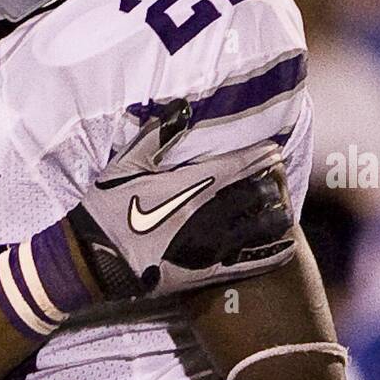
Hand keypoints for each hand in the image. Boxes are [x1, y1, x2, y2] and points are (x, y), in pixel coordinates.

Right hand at [68, 100, 294, 299]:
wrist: (93, 256)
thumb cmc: (106, 207)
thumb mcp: (126, 164)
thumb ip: (157, 135)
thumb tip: (182, 106)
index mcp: (189, 185)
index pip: (237, 166)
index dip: (260, 157)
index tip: (274, 152)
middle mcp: (205, 213)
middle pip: (253, 196)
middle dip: (268, 187)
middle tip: (276, 182)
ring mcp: (208, 245)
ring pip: (257, 229)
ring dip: (274, 219)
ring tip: (282, 213)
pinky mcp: (204, 272)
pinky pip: (247, 263)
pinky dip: (269, 255)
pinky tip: (286, 249)